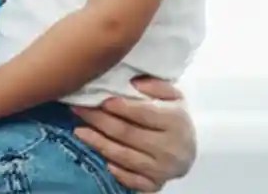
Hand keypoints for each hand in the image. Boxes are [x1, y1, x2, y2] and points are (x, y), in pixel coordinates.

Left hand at [70, 78, 195, 191]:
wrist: (189, 151)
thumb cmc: (174, 117)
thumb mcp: (172, 95)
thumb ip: (155, 85)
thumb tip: (134, 83)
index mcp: (176, 121)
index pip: (143, 113)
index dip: (119, 106)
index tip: (99, 99)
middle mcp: (171, 148)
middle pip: (127, 133)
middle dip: (99, 121)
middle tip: (78, 110)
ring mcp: (163, 169)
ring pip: (123, 156)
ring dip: (98, 143)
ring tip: (79, 131)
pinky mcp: (155, 184)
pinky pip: (130, 179)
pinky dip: (113, 169)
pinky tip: (98, 156)